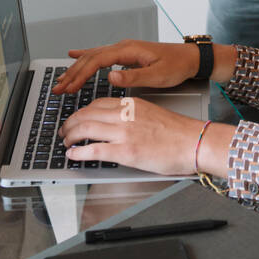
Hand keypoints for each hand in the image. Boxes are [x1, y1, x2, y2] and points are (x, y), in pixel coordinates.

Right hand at [52, 40, 198, 93]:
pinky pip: (100, 54)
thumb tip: (111, 75)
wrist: (190, 58)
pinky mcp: (126, 54)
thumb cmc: (177, 66)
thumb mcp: (158, 75)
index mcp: (128, 50)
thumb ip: (134, 75)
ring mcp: (124, 49)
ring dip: (76, 68)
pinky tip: (74, 55)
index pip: (97, 61)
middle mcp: (123, 47)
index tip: (69, 87)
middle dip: (72, 73)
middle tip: (58, 88)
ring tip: (61, 80)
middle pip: (90, 58)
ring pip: (92, 56)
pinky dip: (84, 55)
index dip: (80, 74)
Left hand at [61, 98, 208, 176]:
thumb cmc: (179, 133)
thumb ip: (133, 116)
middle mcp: (125, 114)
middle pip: (87, 113)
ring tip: (65, 142)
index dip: (82, 111)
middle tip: (65, 131)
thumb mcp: (152, 114)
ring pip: (86, 127)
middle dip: (71, 122)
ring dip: (71, 135)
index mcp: (132, 104)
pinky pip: (94, 149)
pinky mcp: (126, 151)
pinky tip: (73, 155)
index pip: (98, 103)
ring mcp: (125, 132)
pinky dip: (79, 152)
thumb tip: (117, 126)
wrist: (194, 142)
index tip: (77, 118)